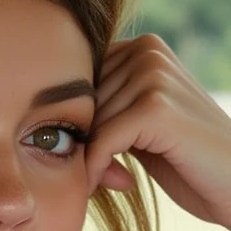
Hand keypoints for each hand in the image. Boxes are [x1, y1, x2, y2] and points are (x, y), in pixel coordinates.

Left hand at [86, 34, 230, 230]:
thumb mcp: (138, 125)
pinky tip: (118, 183)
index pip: (76, 82)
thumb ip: (106, 108)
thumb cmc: (186, 158)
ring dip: (92, 160)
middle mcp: (147, 51)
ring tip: (116, 176)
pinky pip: (102, 142)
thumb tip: (44, 113)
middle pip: (79, 102)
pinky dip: (98, 170)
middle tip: (105, 172)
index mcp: (141, 47)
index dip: (76, 121)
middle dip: (85, 143)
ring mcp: (153, 76)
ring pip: (88, 124)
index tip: (83, 153)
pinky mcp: (155, 108)